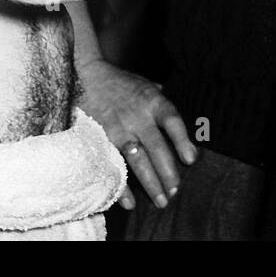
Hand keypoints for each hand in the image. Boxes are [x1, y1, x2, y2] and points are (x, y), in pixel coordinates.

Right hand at [79, 58, 196, 210]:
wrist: (84, 74)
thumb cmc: (120, 82)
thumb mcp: (146, 84)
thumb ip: (163, 101)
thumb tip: (180, 117)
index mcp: (152, 101)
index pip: (172, 120)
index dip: (181, 140)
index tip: (190, 159)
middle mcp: (136, 116)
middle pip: (156, 147)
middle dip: (167, 172)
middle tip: (176, 192)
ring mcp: (117, 129)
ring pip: (137, 160)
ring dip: (150, 183)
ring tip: (161, 201)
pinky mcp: (100, 139)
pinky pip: (112, 165)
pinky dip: (121, 185)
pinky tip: (130, 202)